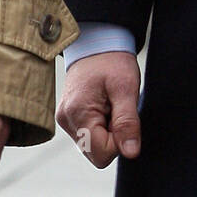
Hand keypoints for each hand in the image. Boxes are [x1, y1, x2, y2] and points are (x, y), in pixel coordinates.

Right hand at [57, 52, 141, 168]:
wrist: (97, 42)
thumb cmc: (112, 61)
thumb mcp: (126, 88)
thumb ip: (127, 122)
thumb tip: (131, 153)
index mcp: (78, 114)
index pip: (102, 154)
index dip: (120, 141)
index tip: (124, 116)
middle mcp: (66, 121)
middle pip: (96, 153)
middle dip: (113, 137)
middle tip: (118, 108)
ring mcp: (65, 119)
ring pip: (92, 145)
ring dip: (107, 131)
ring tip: (110, 105)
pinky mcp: (68, 117)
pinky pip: (88, 134)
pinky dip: (100, 125)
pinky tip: (104, 105)